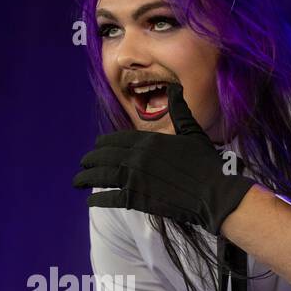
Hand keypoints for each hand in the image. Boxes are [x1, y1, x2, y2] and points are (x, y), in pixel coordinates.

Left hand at [73, 83, 254, 233]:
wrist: (213, 191)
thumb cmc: (205, 162)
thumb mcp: (192, 130)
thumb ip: (179, 110)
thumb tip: (176, 89)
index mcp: (148, 140)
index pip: (117, 139)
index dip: (104, 144)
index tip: (96, 146)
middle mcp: (137, 157)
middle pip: (105, 157)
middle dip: (91, 160)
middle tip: (83, 163)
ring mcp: (135, 178)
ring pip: (103, 176)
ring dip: (87, 178)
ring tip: (77, 181)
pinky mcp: (137, 198)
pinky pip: (111, 198)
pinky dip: (99, 200)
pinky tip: (91, 201)